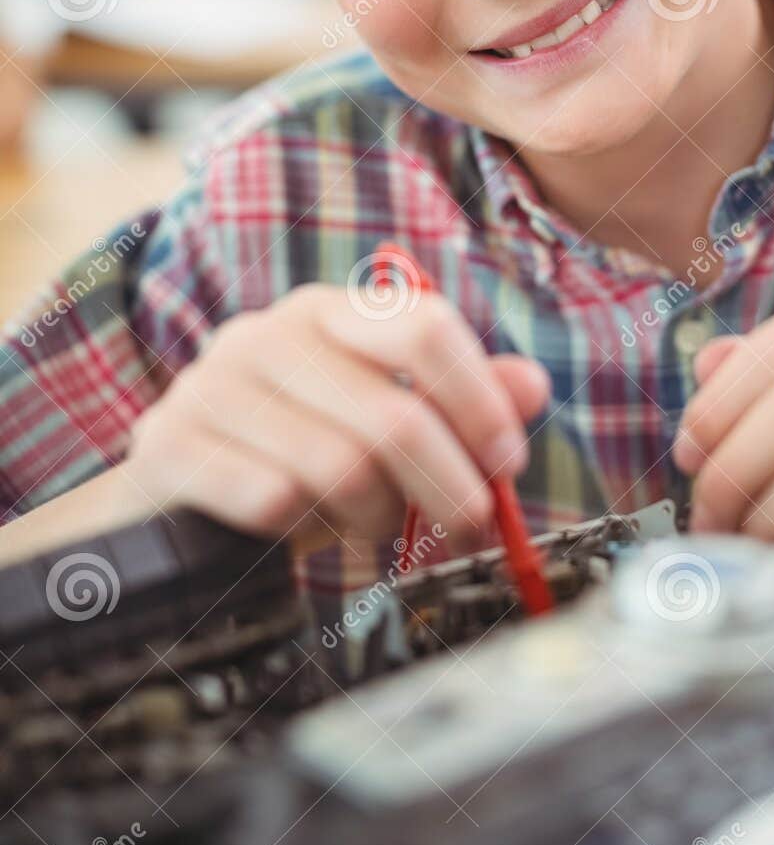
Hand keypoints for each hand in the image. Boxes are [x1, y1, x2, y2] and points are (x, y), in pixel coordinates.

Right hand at [122, 282, 549, 550]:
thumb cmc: (295, 458)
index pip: (422, 326)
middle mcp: (267, 334)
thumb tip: (532, 386)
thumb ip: (461, 402)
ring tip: (377, 529)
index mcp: (329, 314)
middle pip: (393, 414)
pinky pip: (269, 499)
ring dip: (377, 517)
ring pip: (338, 466)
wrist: (176, 499)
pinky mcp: (170, 444)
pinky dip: (302, 530)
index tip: (506, 462)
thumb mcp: (383, 426)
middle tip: (469, 526)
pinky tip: (300, 529)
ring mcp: (212, 385)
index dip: (479, 400)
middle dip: (448, 486)